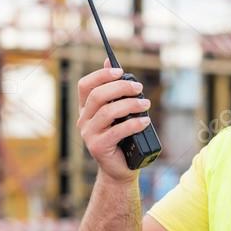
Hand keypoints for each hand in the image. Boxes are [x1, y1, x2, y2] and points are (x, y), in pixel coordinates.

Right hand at [76, 58, 152, 182]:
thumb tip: (109, 62)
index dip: (101, 75)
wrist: (120, 169)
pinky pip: (116, 131)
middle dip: (120, 88)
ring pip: (107, 112)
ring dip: (130, 104)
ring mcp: (88, 134)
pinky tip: (145, 121)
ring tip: (146, 105)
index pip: (85, 85)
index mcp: (86, 109)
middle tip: (139, 88)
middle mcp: (83, 120)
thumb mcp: (118, 113)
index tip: (120, 71)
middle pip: (98, 96)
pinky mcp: (98, 147)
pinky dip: (133, 124)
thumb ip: (114, 91)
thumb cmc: (122, 138)